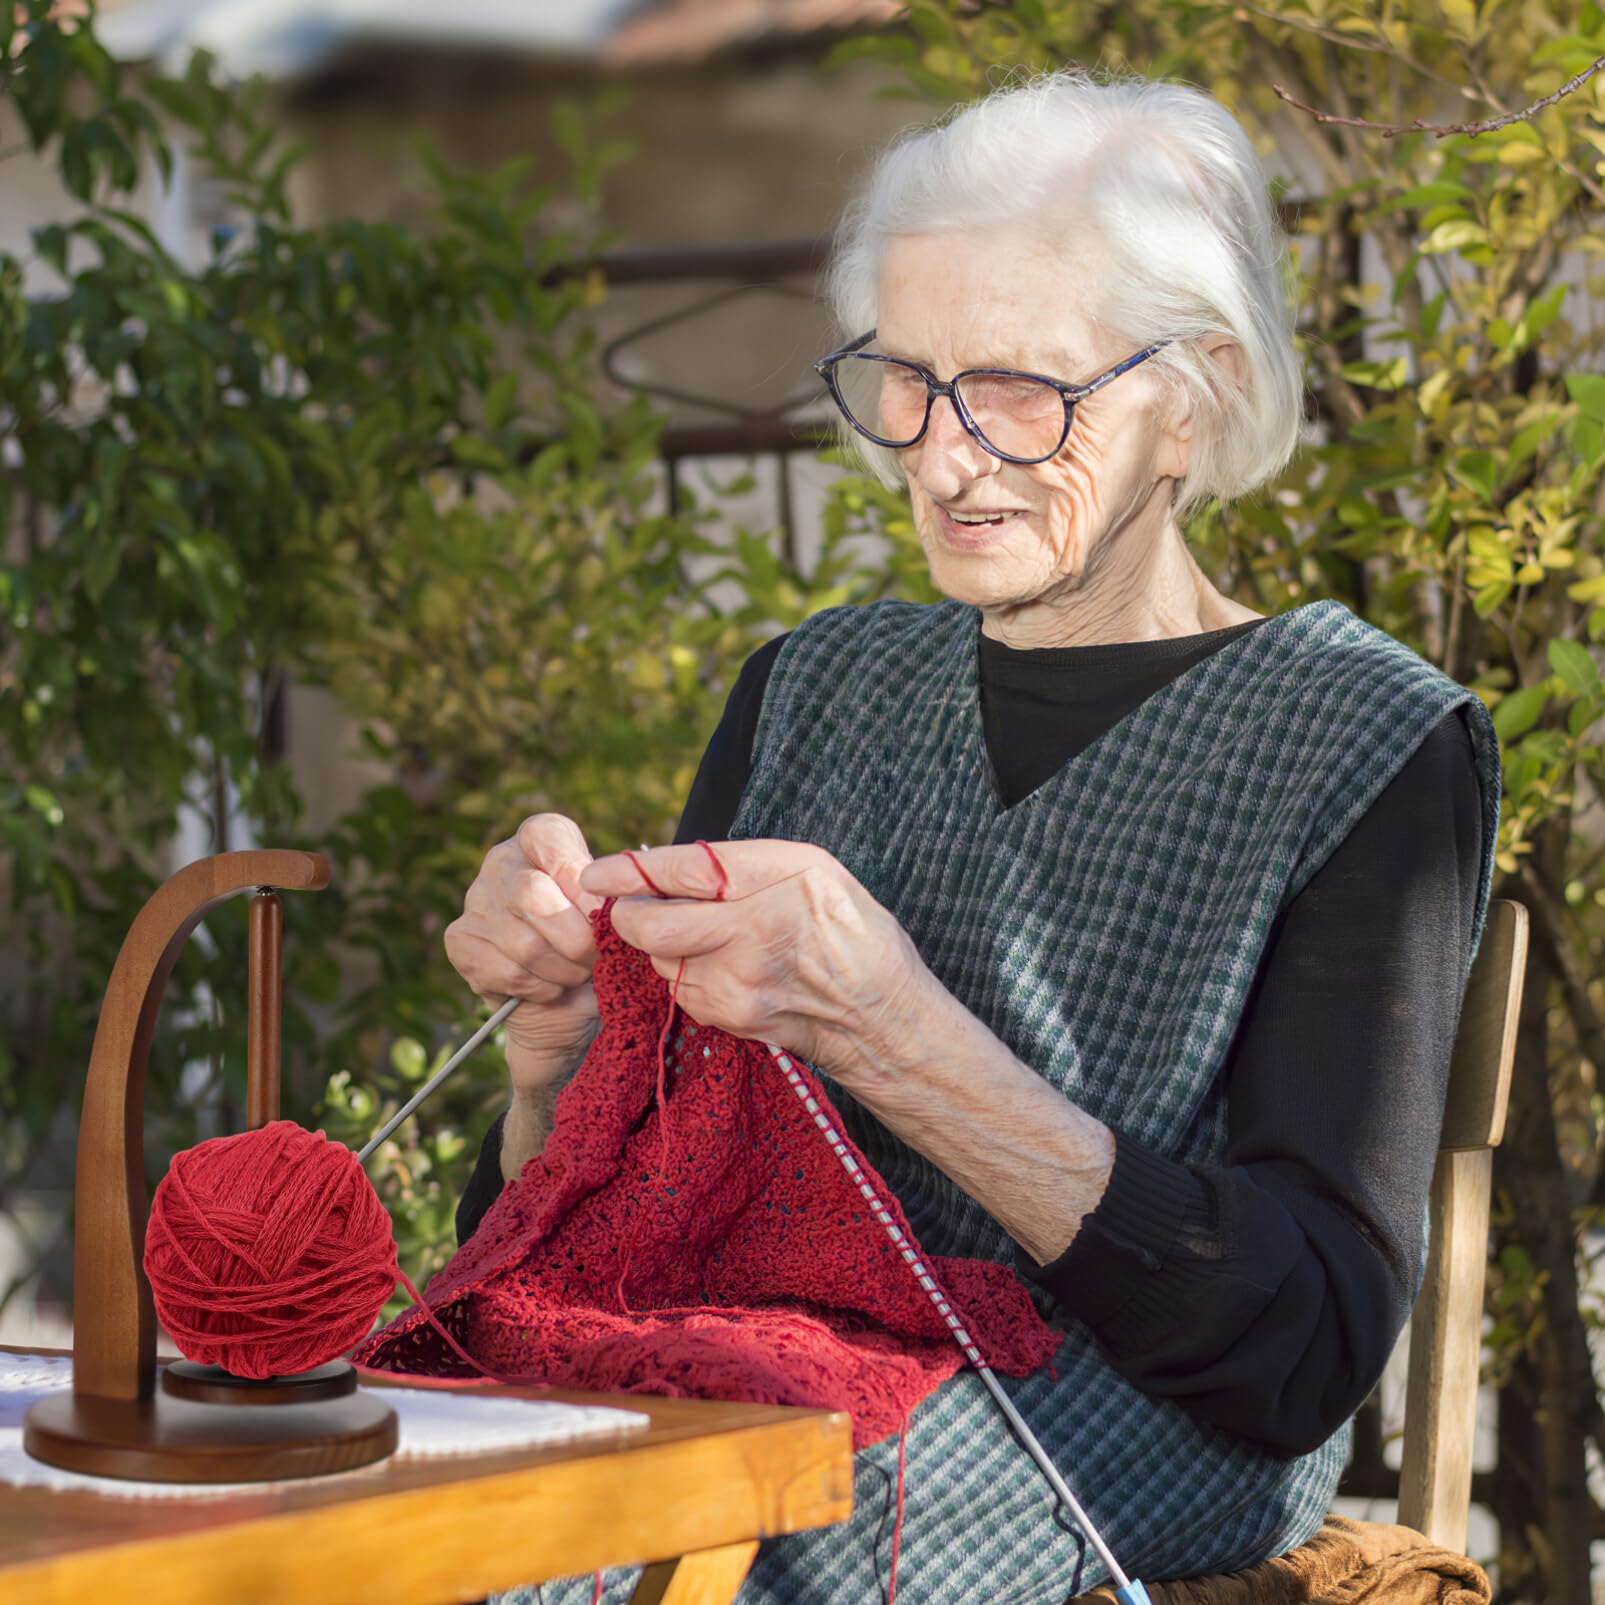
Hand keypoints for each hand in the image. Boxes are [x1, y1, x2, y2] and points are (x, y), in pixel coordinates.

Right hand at [444, 813, 604, 1096]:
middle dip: (576, 938)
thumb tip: (616, 905)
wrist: (569, 999)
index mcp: (540, 839)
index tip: (605, 912)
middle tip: (597, 956)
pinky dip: (542, 988)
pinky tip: (551, 987)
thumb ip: (616, 901)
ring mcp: (475, 901)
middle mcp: (502, 862)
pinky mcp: (460, 942)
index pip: (549, 838)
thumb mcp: (616, 914)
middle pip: (532, 894)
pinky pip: (507, 972)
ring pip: (524, 943)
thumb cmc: (598, 942)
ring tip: (578, 973)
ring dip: (564, 970)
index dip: (581, 880)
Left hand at [577, 839, 931, 1085]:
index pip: (681, 872)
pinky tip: (718, 965)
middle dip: (630, 912)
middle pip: (649, 926)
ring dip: (661, 944)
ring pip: (658, 958)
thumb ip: (741, 863)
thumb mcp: (811, 868)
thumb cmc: (850, 930)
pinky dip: (683, 973)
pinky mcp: (728, 1019)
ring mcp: (735, 987)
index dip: (631, 870)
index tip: (598, 871)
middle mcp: (750, 938)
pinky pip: (678, 988)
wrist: (881, 1017)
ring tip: (701, 934)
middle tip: (636, 902)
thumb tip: (668, 865)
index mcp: (775, 887)